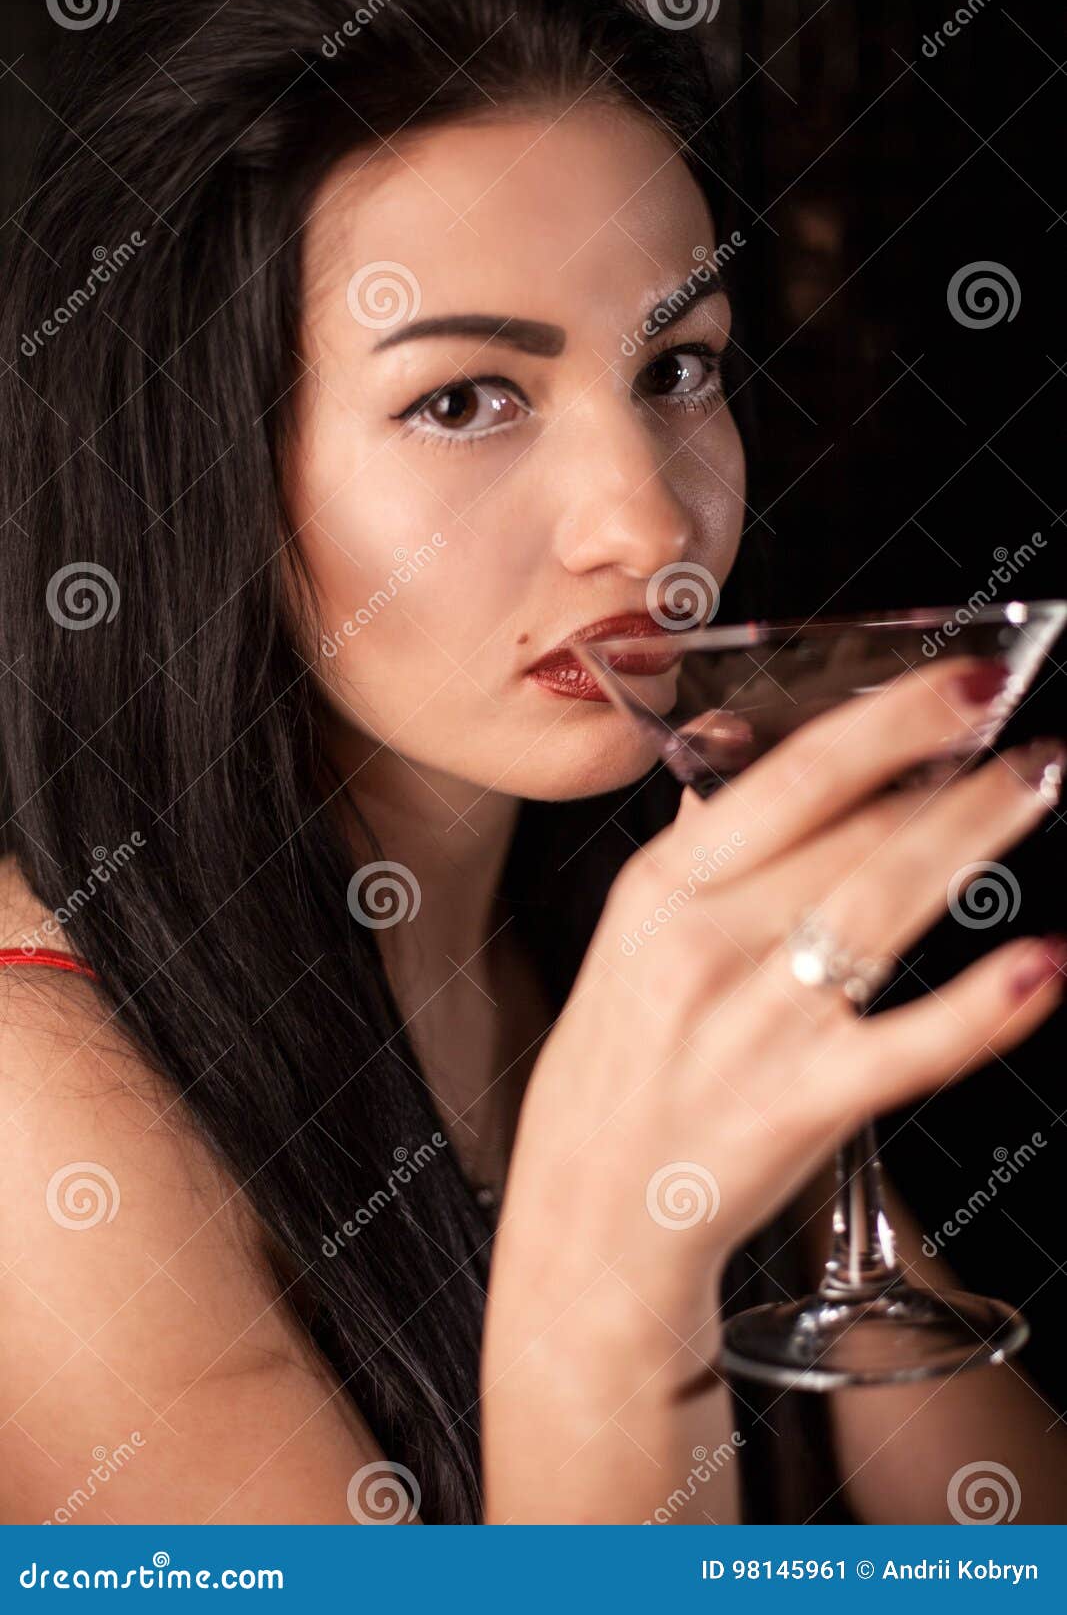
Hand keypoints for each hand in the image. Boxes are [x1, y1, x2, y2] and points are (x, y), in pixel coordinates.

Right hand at [481, 657, 1064, 1519]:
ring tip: (1035, 792)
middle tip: (1029, 741)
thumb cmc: (620, 1073)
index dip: (889, 721)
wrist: (589, 1219)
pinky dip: (977, 1007)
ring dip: (974, 841)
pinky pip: (901, 1047)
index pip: (790, 776)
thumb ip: (701, 849)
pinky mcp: (794, 1106)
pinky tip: (1038, 966)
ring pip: (881, 908)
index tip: (960, 683)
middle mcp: (702, 943)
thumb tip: (747, 754)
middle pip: (851, 831)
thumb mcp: (634, 940)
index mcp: (662, 888)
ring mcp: (750, 1025)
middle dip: (957, 775)